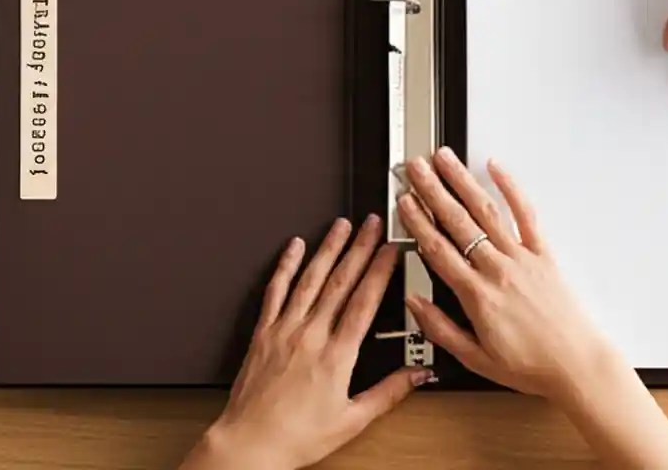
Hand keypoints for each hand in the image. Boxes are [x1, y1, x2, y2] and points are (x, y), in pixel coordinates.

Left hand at [184, 217, 431, 469]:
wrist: (250, 443)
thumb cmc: (296, 436)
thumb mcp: (353, 420)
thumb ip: (389, 393)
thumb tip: (417, 375)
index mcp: (336, 356)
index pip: (364, 301)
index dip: (380, 270)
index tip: (391, 250)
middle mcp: (310, 336)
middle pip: (340, 282)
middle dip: (359, 248)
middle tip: (372, 224)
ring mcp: (284, 331)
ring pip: (310, 279)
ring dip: (327, 249)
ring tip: (340, 225)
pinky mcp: (263, 333)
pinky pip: (275, 291)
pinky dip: (285, 266)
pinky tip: (293, 247)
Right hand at [395, 148, 614, 397]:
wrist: (576, 364)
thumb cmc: (531, 365)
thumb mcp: (475, 359)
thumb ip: (440, 329)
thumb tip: (415, 303)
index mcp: (477, 296)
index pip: (438, 250)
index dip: (417, 222)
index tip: (404, 203)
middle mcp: (497, 270)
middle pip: (457, 222)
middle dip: (432, 190)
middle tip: (415, 168)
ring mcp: (522, 258)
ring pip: (486, 211)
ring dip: (462, 181)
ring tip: (445, 159)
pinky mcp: (544, 254)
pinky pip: (526, 214)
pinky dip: (511, 188)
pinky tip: (496, 168)